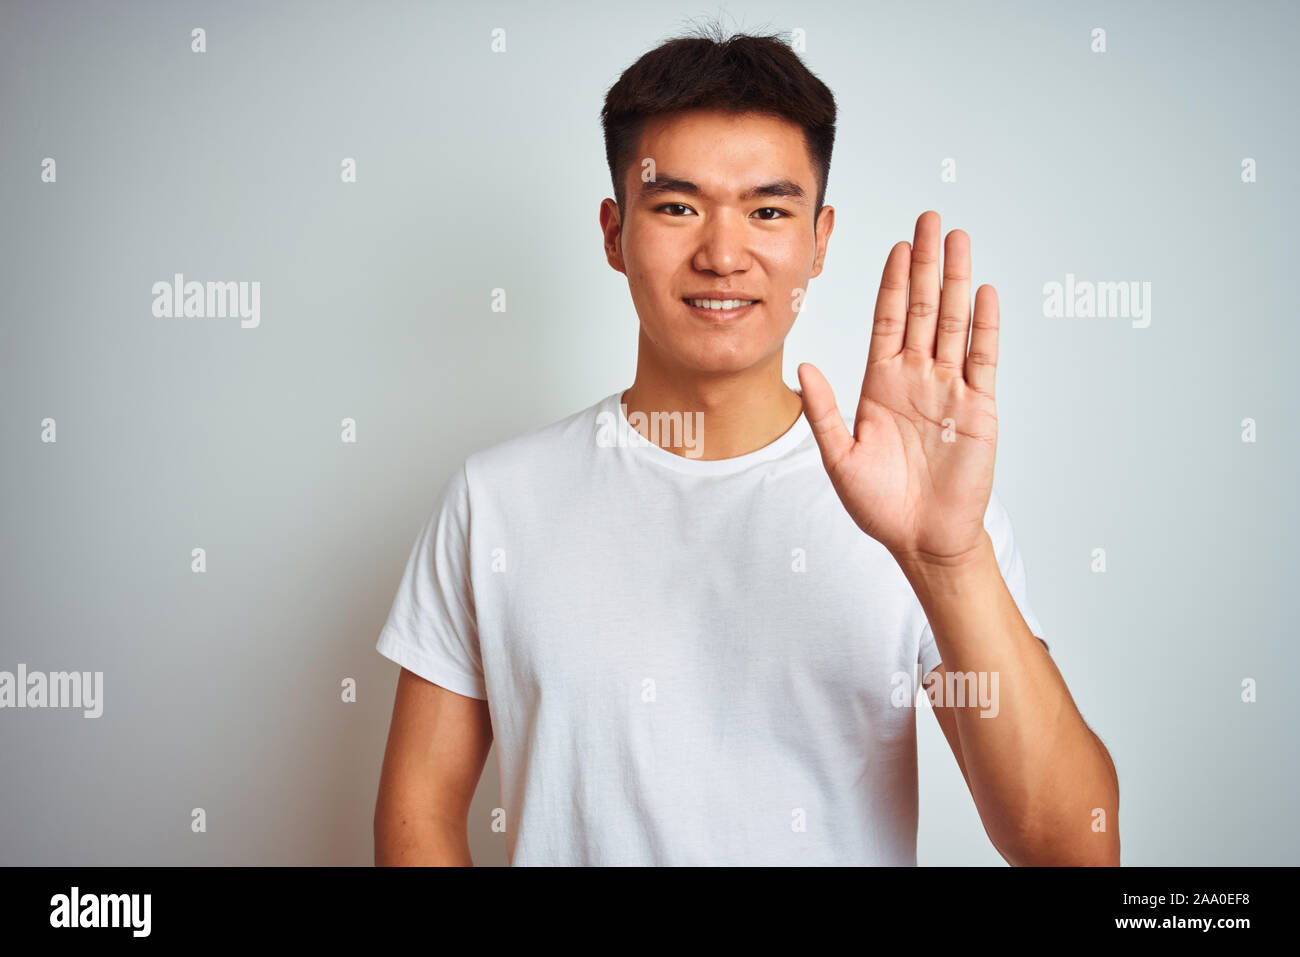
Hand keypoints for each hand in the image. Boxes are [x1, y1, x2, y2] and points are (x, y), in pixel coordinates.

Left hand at [797, 211, 998, 566]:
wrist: (921, 539)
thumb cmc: (879, 504)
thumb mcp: (839, 456)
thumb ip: (823, 410)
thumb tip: (802, 366)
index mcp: (881, 384)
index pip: (887, 320)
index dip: (891, 282)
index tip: (895, 245)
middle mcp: (917, 378)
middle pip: (921, 308)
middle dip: (926, 264)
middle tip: (930, 218)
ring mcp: (950, 390)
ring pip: (953, 322)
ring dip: (956, 280)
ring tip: (959, 238)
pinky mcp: (978, 408)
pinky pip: (982, 359)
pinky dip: (984, 326)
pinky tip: (984, 292)